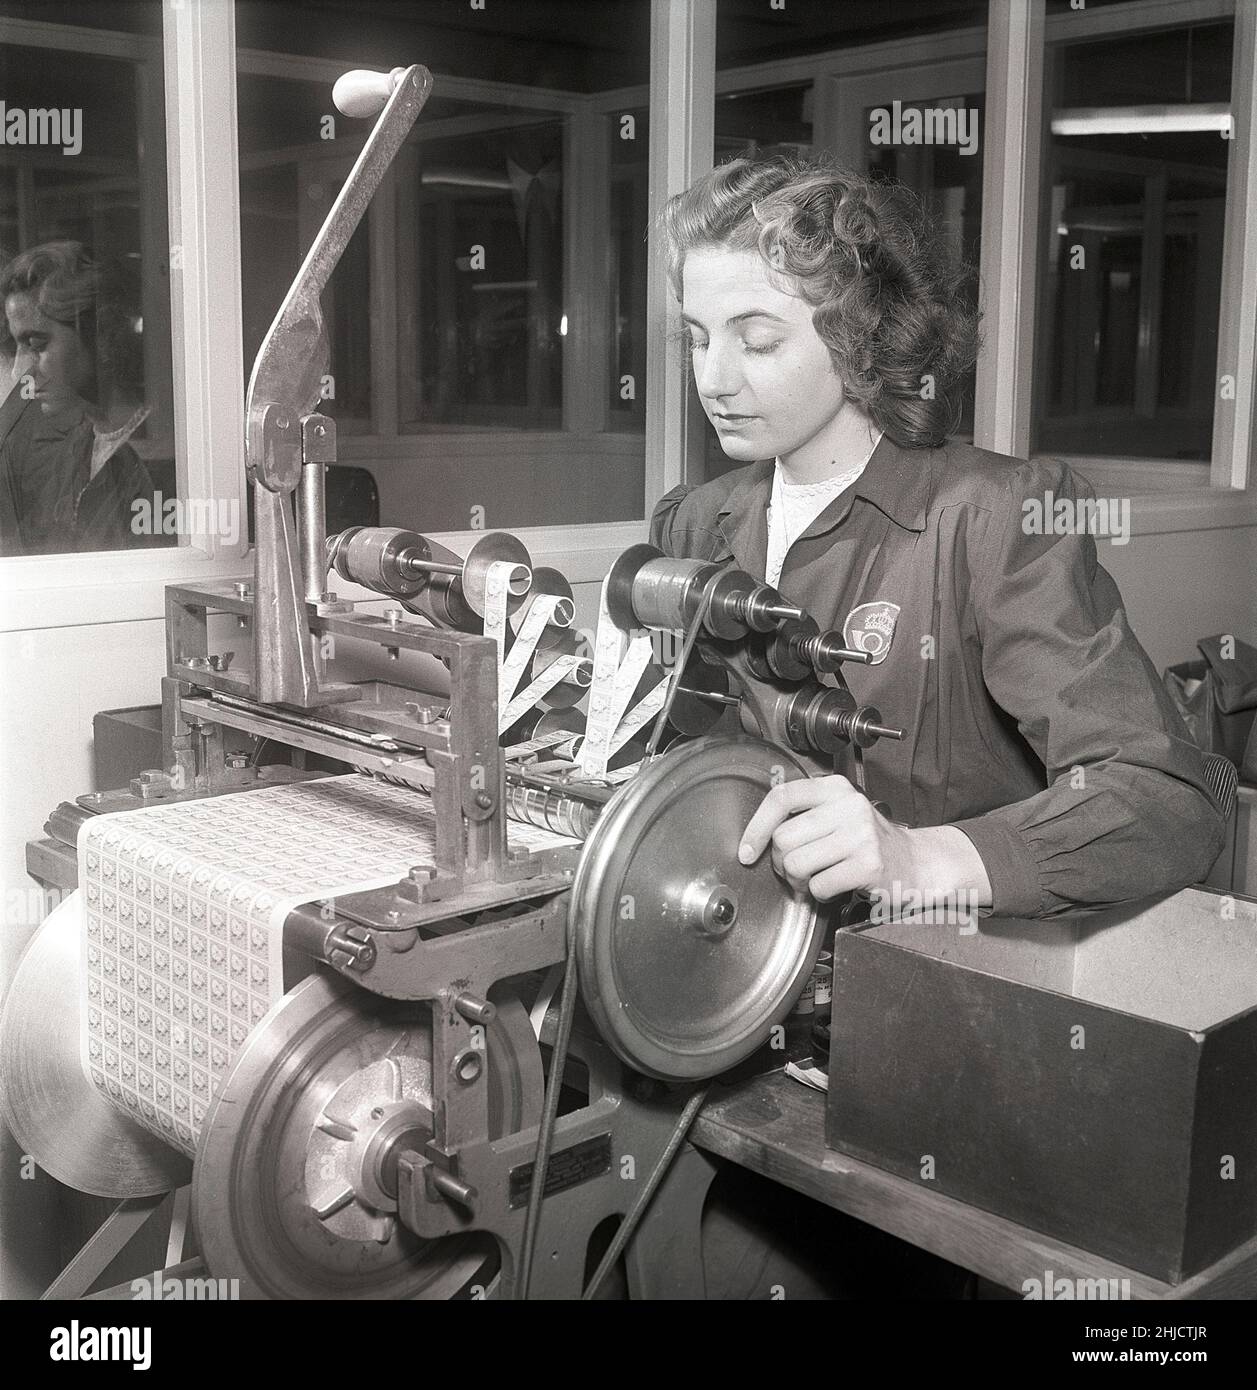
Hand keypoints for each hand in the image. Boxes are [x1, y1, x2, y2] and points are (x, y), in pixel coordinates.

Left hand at [737, 775, 992, 907]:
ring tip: (814, 879)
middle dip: (780, 862)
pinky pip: (818, 885)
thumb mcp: (838, 814)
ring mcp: (861, 834)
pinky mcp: (869, 864)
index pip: (782, 797)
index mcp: (836, 788)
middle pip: (783, 838)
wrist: (917, 863)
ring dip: (798, 880)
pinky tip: (833, 887)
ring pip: (796, 863)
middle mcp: (849, 805)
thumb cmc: (868, 842)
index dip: (756, 826)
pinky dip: (819, 894)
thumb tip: (754, 838)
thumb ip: (803, 815)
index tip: (747, 851)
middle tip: (795, 870)